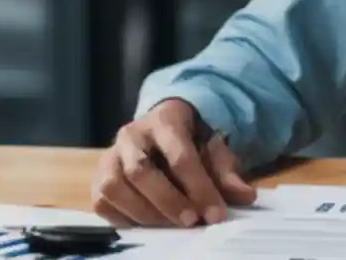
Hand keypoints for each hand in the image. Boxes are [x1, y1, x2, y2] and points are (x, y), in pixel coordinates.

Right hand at [91, 99, 257, 227]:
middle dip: (167, 201)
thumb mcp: (213, 149)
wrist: (162, 130)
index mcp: (164, 120)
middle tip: (191, 222)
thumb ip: (227, 173)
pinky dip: (122, 218)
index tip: (216, 214)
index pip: (179, 155)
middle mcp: (131, 134)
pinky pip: (101, 201)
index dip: (199, 187)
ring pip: (114, 186)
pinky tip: (147, 223)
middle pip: (140, 170)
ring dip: (143, 212)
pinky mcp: (99, 176)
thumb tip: (246, 196)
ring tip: (169, 225)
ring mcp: (110, 154)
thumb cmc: (191, 142)